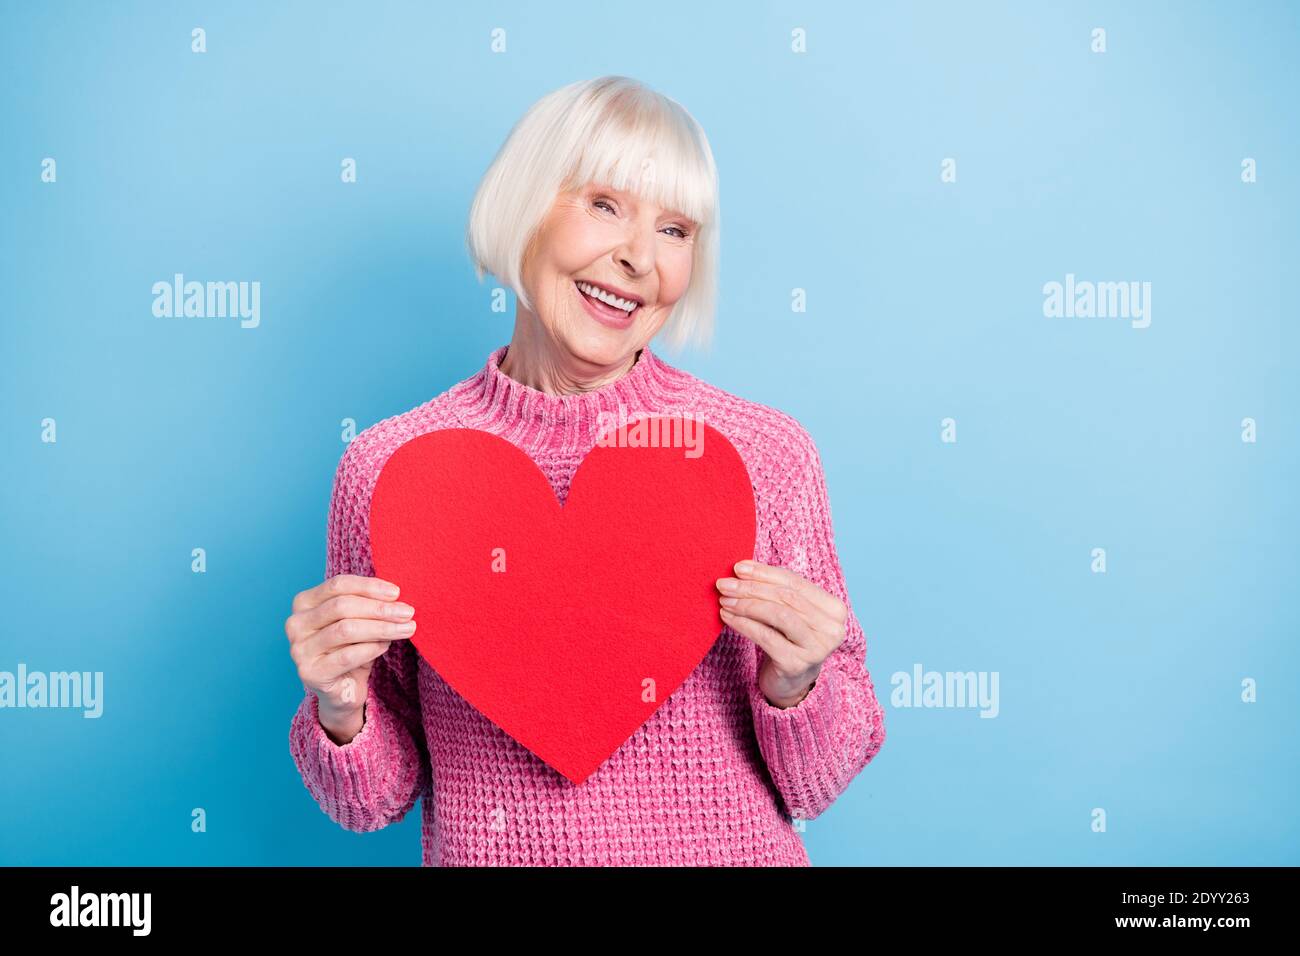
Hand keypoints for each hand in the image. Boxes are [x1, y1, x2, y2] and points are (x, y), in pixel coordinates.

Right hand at [285, 573, 416, 741]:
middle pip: (342, 606)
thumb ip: (368, 604)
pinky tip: (386, 645)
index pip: (337, 585)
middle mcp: (295, 624)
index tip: (397, 593)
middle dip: (379, 608)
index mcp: (304, 603)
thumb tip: (396, 596)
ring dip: (381, 628)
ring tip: (406, 629)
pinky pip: (347, 656)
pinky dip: (371, 648)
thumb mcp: (358, 620)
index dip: (369, 586)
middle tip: (407, 612)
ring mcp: (299, 649)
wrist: (342, 689)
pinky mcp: (310, 673)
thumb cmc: (350, 648)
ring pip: (346, 630)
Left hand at [715, 560, 848, 707]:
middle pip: (786, 597)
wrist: (791, 683)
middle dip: (751, 588)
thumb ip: (776, 591)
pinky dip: (744, 624)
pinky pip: (766, 636)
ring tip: (725, 600)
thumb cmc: (788, 640)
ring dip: (746, 604)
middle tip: (724, 584)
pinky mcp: (797, 664)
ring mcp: (817, 648)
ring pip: (778, 615)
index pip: (796, 582)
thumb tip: (741, 569)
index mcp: (834, 609)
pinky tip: (727, 617)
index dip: (765, 573)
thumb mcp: (790, 613)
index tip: (738, 567)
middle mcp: (832, 629)